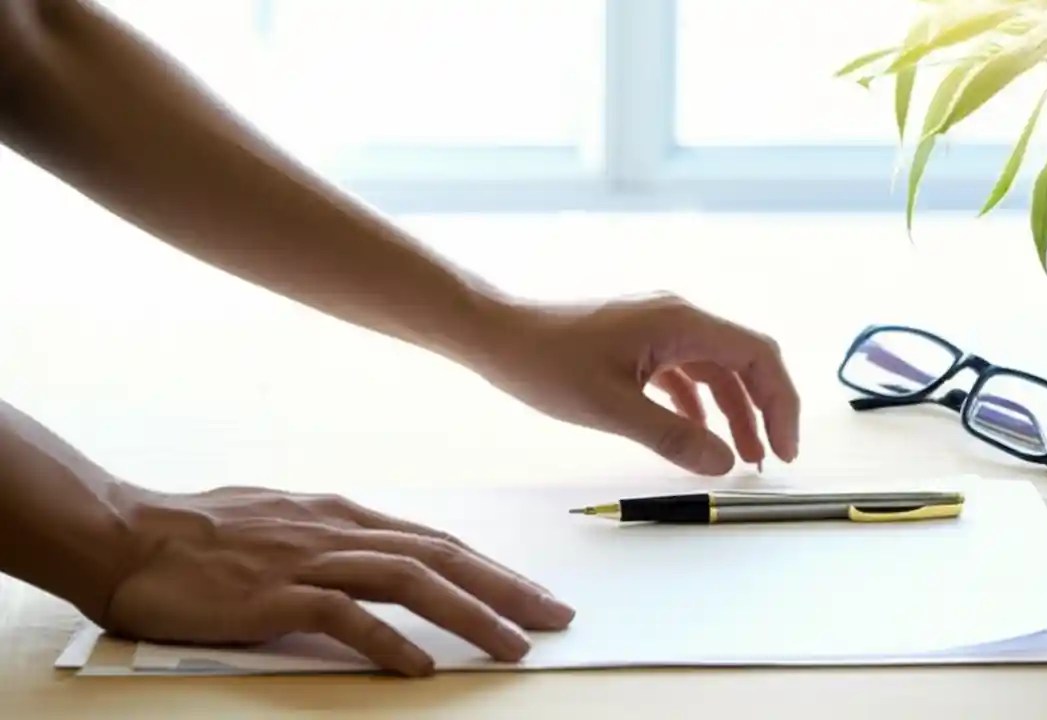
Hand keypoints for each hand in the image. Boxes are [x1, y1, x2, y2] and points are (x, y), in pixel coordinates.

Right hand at [103, 485, 574, 675]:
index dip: (491, 568)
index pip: (435, 541)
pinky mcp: (272, 593)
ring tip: (512, 645)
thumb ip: (335, 540)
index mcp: (342, 514)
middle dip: (505, 587)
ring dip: (469, 615)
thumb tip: (380, 560)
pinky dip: (388, 641)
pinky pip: (344, 617)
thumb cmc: (201, 531)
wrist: (126, 532)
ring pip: (409, 581)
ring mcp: (307, 559)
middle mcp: (337, 530)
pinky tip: (421, 666)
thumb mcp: (285, 523)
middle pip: (441, 556)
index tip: (531, 592)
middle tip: (554, 616)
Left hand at [482, 293, 799, 474]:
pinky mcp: (639, 341)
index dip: (782, 402)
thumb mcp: (612, 409)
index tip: (784, 448)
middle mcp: (677, 317)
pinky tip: (698, 436)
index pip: (758, 355)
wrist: (495, 334)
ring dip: (733, 411)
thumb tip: (723, 464)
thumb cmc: (545, 362)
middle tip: (772, 458)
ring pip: (716, 369)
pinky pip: (686, 372)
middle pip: (744, 361)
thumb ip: (672, 437)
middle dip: (764, 410)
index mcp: (680, 322)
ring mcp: (658, 327)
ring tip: (741, 457)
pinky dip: (700, 405)